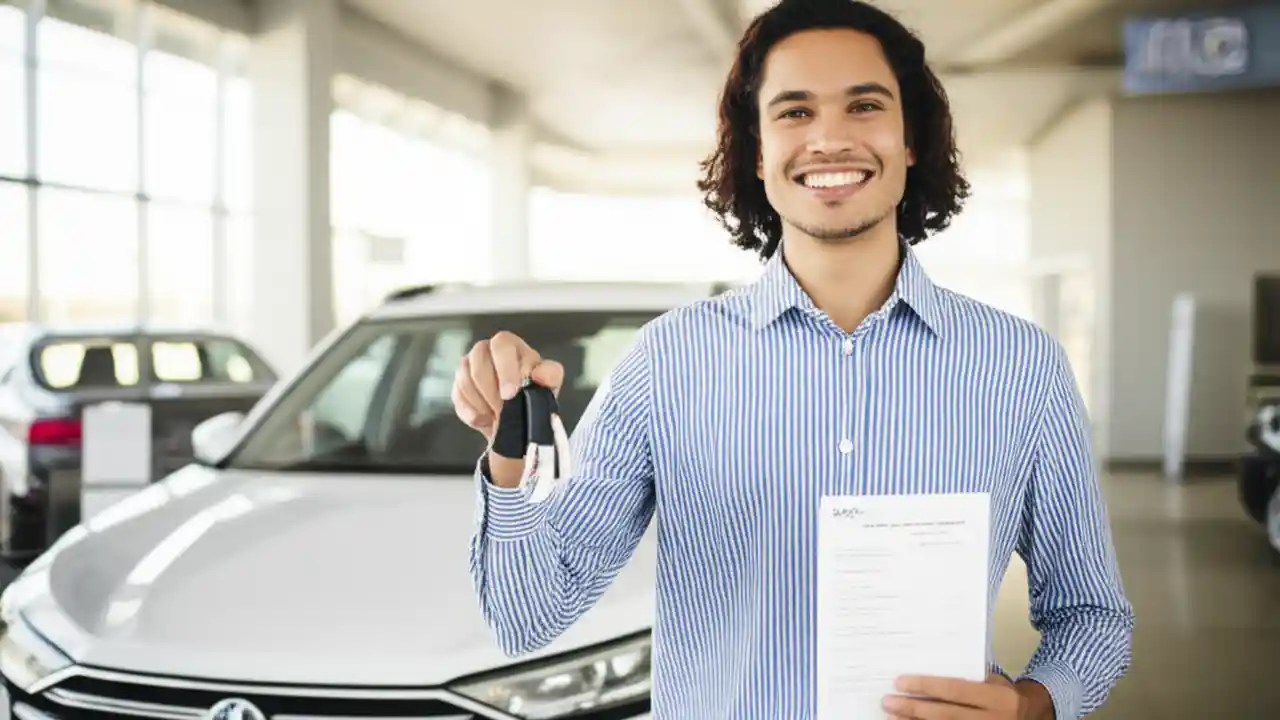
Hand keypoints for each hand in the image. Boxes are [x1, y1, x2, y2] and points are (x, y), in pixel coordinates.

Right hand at [452, 331, 562, 484]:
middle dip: (491, 391)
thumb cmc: (534, 389)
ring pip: (465, 381)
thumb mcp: (550, 382)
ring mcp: (468, 367)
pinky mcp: (458, 386)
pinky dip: (472, 412)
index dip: (505, 370)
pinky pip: (458, 398)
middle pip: (479, 364)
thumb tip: (540, 375)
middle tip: (503, 410)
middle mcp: (486, 350)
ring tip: (499, 414)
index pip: (501, 346)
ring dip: (483, 403)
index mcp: (509, 344)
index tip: (510, 394)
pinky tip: (485, 419)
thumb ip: (550, 374)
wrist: (519, 413)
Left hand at [882, 673, 1024, 719]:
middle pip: (946, 715)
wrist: (1030, 716)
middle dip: (914, 709)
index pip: (955, 690)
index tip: (900, 682)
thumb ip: (966, 681)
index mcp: (998, 698)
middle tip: (888, 702)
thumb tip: (924, 677)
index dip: (926, 686)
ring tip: (892, 717)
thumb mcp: (992, 682)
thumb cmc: (1003, 695)